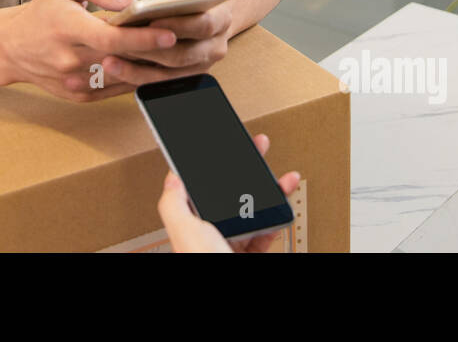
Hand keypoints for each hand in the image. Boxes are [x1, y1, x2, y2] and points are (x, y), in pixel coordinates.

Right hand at [0, 0, 179, 102]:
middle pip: (121, 59)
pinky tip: (157, 69)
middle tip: (185, 43)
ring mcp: (74, 82)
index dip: (142, 38)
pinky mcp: (79, 96)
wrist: (11, 47)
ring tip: (178, 56)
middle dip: (154, 52)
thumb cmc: (43, 11)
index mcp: (66, 28)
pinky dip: (136, 81)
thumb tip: (131, 0)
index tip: (169, 32)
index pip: (110, 38)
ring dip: (150, 69)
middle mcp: (69, 59)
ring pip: (121, 79)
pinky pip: (115, 91)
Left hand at [98, 0, 234, 85]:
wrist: (206, 9)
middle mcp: (214, 48)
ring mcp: (199, 66)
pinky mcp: (182, 78)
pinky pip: (158, 83)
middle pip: (183, 55)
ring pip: (168, 75)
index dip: (177, 25)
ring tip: (109, 61)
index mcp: (221, 20)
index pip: (202, 26)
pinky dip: (135, 78)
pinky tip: (114, 70)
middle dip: (150, 51)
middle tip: (121, 45)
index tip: (150, 21)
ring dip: (138, 71)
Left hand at [157, 133, 299, 252]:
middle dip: (246, 166)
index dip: (210, 163)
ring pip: (253, 206)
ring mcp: (234, 241)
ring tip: (283, 174)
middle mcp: (211, 231)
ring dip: (270, 187)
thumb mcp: (185, 232)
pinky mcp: (254, 251)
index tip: (221, 144)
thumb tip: (171, 177)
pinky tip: (285, 199)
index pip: (199, 186)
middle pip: (230, 191)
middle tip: (257, 146)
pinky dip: (280, 211)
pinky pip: (269, 227)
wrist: (234, 313)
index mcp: (191, 224)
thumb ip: (173, 204)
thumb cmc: (205, 263)